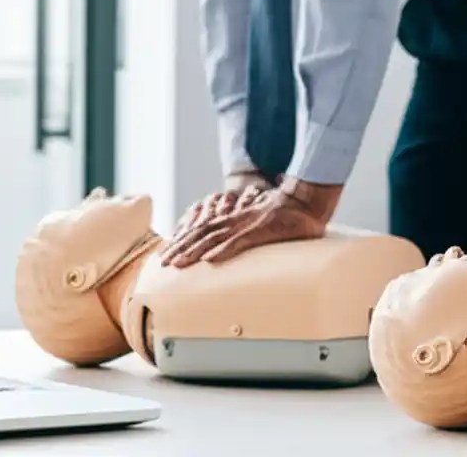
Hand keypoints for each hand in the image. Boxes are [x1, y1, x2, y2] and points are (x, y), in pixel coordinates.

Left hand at [160, 177, 339, 267]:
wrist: (304, 202)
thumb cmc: (285, 216)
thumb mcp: (258, 226)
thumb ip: (242, 236)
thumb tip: (226, 251)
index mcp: (231, 219)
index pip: (200, 229)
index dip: (182, 241)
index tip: (167, 253)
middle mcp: (233, 219)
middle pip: (200, 233)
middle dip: (179, 248)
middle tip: (161, 263)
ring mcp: (245, 224)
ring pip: (213, 237)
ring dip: (193, 251)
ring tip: (177, 264)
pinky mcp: (260, 230)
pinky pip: (239, 241)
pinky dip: (223, 250)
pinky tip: (209, 260)